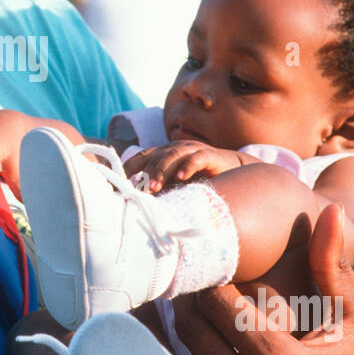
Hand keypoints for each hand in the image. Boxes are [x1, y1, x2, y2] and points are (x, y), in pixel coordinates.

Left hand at [122, 140, 253, 192]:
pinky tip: (181, 178)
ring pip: (173, 155)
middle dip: (146, 173)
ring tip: (154, 187)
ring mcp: (192, 149)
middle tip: (139, 190)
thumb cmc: (199, 181)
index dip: (130, 167)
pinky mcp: (210, 155)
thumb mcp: (175, 187)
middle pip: (156, 156)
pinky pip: (197, 157)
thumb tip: (138, 206)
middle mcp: (175, 148)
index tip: (119, 182)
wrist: (234, 172)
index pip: (142, 157)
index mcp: (164, 154)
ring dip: (161, 171)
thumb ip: (160, 192)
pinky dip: (188, 166)